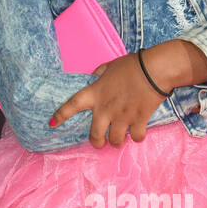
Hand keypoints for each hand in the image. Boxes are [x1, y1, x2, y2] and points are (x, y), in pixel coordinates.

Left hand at [49, 54, 169, 148]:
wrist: (155, 69)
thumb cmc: (133, 65)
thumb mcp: (110, 65)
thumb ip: (99, 73)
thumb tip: (94, 76)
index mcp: (96, 93)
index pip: (72, 105)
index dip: (61, 115)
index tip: (52, 123)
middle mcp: (106, 108)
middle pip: (95, 136)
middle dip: (97, 142)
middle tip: (101, 142)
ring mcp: (122, 116)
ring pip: (116, 141)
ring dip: (117, 141)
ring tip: (121, 137)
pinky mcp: (139, 120)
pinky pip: (136, 137)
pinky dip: (138, 137)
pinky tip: (139, 132)